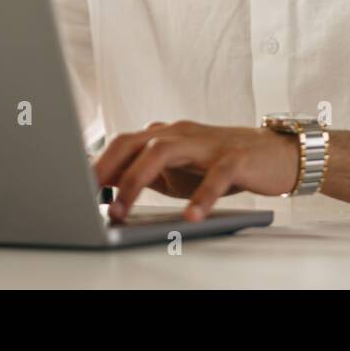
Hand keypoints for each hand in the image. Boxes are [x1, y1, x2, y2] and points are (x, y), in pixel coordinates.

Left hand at [95, 120, 299, 221]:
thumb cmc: (222, 161)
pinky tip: (190, 216)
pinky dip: (201, 195)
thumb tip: (105, 189)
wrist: (278, 154)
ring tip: (123, 208)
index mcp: (165, 136)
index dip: (95, 164)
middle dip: (109, 169)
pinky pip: (216, 175)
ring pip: (165, 151)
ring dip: (138, 180)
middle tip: (90, 197)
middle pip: (136, 142)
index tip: (71, 189)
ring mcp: (209, 143)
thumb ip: (146, 174)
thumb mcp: (179, 171)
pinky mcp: (236, 156)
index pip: (122, 144)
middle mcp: (182, 133)